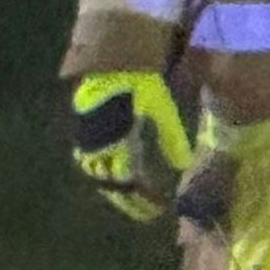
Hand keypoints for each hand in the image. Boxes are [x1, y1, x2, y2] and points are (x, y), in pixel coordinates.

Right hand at [68, 73, 189, 221]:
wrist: (113, 58)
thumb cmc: (140, 80)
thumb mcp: (161, 107)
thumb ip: (170, 137)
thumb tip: (184, 166)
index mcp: (119, 141)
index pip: (128, 182)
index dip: (141, 199)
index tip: (155, 211)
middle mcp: (100, 144)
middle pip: (111, 184)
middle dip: (128, 201)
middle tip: (145, 211)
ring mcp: (89, 138)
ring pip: (97, 174)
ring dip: (114, 187)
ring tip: (131, 195)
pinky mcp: (85, 130)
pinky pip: (89, 160)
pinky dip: (102, 171)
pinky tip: (114, 172)